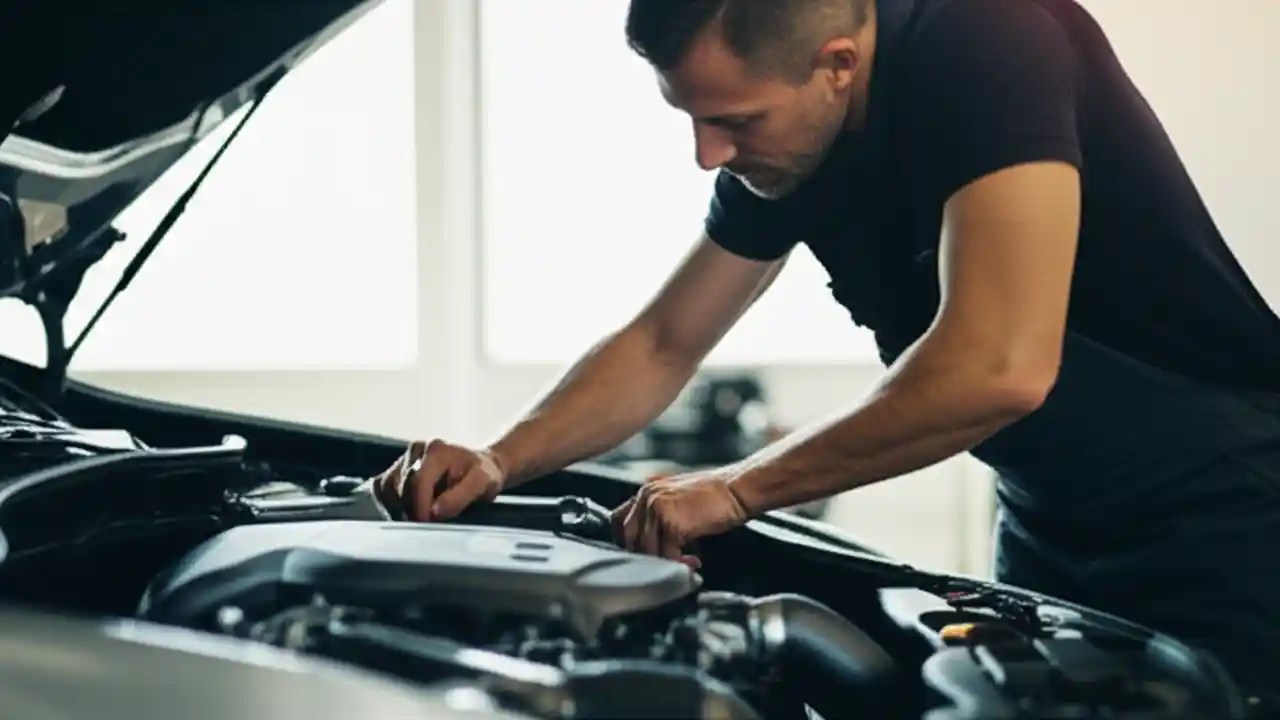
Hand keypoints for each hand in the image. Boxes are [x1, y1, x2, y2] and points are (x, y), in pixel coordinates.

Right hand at [372, 439, 506, 521]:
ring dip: (398, 507)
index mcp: (437, 450)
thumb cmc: (484, 475)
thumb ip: (459, 497)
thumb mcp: (483, 484)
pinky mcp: (398, 467)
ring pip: (387, 487)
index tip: (427, 525)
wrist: (483, 465)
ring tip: (417, 518)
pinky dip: (390, 502)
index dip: (419, 507)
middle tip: (425, 525)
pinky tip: (405, 512)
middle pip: (399, 486)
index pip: (417, 482)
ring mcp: (405, 458)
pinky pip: (383, 487)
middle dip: (410, 509)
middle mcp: (417, 450)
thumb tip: (434, 512)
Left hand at [611, 468, 751, 566]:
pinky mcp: (671, 523)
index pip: (618, 520)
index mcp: (646, 491)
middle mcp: (646, 498)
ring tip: (686, 565)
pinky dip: (681, 564)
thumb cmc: (716, 495)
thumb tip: (652, 542)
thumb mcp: (678, 499)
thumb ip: (660, 515)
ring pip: (647, 550)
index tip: (641, 555)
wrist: (737, 489)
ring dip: (666, 563)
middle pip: (628, 538)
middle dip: (644, 556)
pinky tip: (695, 562)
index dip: (628, 541)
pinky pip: (667, 554)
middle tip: (664, 565)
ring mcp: (657, 509)